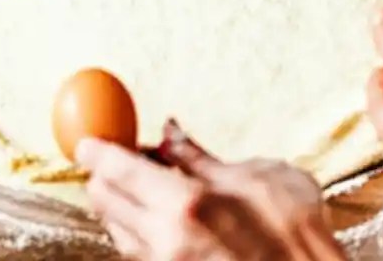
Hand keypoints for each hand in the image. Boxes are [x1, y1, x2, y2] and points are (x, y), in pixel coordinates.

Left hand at [79, 129, 342, 259]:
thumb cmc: (295, 231)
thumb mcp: (256, 176)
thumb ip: (202, 157)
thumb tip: (171, 134)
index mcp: (184, 202)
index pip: (116, 170)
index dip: (96, 151)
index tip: (87, 141)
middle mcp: (165, 238)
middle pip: (105, 201)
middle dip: (103, 176)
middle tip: (114, 158)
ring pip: (118, 230)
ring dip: (119, 205)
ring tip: (138, 186)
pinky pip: (139, 252)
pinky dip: (137, 230)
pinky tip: (156, 218)